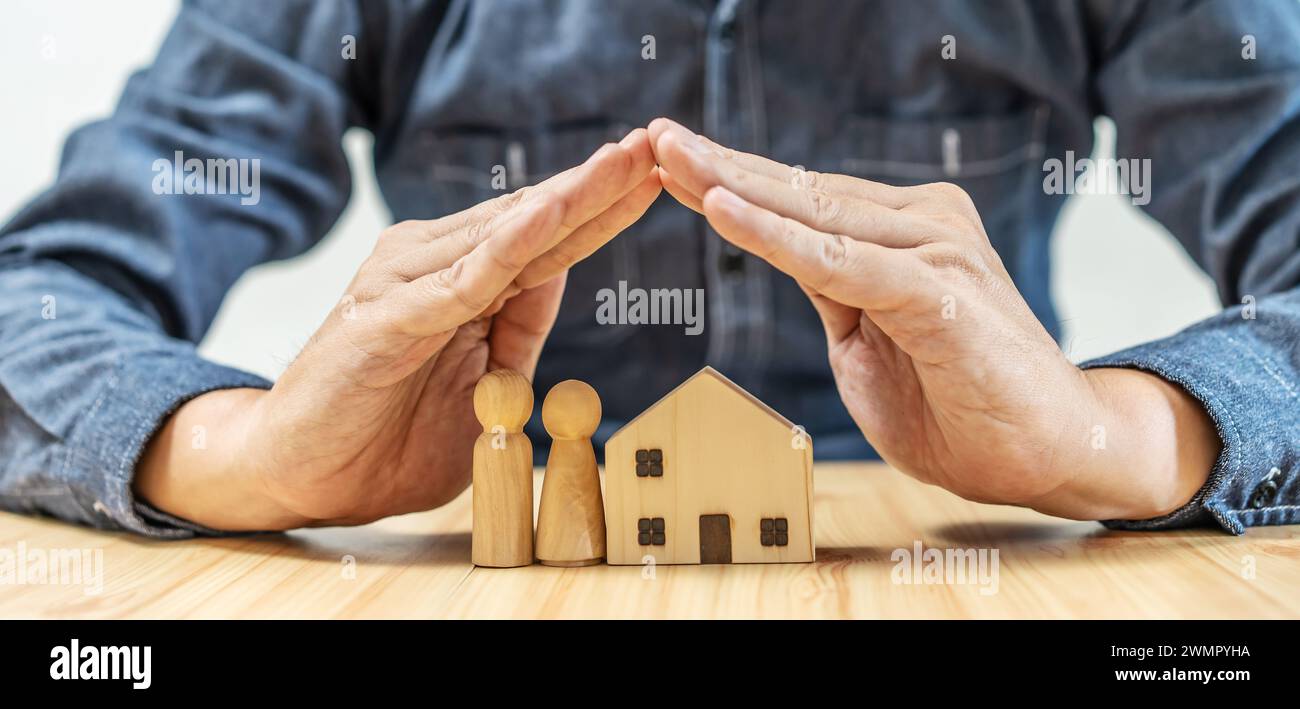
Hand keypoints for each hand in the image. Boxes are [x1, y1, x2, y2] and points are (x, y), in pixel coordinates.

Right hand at [135, 129, 661, 529]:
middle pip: (533, 221)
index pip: (547, 237)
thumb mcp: (483, 384)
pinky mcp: (384, 320)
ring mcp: (406, 287)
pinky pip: (458, 282)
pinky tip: (551, 218)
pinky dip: (507, 248)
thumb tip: (559, 270)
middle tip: (658, 146)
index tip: (659, 174)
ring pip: (503, 237)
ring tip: (623, 164)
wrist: (304, 474)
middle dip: (600, 185)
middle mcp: (432, 267)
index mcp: (462, 282)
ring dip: (568, 200)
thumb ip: (517, 331)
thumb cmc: (389, 433)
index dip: (602, 206)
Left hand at [649, 118, 1218, 520]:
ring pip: (812, 215)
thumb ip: (833, 294)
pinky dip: (775, 237)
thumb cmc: (961, 405)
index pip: (802, 203)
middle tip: (654, 137)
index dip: (732, 182)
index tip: (670, 162)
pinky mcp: (937, 292)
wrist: (1052, 453)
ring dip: (733, 186)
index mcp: (903, 236)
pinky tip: (723, 209)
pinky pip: (837, 263)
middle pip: (800, 194)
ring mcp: (933, 252)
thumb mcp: (870, 343)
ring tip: (671, 158)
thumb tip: (787, 256)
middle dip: (719, 167)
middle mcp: (921, 227)